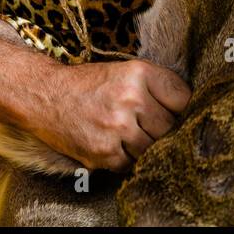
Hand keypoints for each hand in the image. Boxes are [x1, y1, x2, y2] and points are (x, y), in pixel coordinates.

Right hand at [30, 58, 190, 172]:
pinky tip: (112, 142)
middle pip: (170, 127)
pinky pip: (132, 163)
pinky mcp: (105, 152)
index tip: (169, 110)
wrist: (45, 95)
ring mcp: (118, 127)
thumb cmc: (89, 84)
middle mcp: (131, 98)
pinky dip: (125, 157)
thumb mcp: (125, 71)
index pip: (183, 99)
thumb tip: (188, 109)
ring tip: (126, 132)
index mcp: (139, 73)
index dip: (178, 107)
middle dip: (161, 128)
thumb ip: (156, 86)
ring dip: (143, 145)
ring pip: (153, 148)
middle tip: (143, 123)